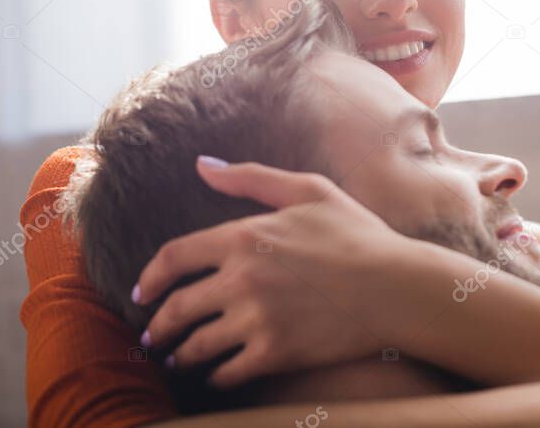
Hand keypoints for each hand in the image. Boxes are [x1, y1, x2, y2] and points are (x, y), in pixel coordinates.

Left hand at [134, 157, 416, 386]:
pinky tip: (215, 374)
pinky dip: (215, 375)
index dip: (149, 278)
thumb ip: (249, 176)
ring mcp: (257, 319)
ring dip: (180, 354)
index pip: (173, 257)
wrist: (398, 287)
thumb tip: (201, 164)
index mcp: (243, 236)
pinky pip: (228, 371)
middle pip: (176, 308)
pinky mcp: (276, 353)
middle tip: (151, 335)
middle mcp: (241, 279)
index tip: (141, 292)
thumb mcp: (306, 189)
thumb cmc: (356, 233)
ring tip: (177, 358)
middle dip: (157, 325)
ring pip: (197, 344)